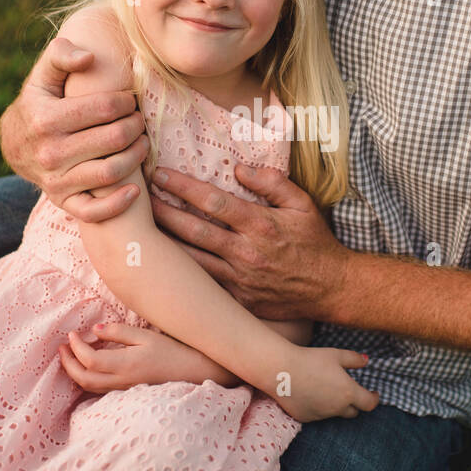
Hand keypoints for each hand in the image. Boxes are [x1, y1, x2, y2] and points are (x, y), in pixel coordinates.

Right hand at [0, 38, 149, 221]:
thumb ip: (62, 55)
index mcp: (46, 118)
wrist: (15, 146)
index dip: (126, 101)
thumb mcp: (43, 75)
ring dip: (137, 156)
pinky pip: (94, 212)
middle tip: (140, 120)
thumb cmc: (39, 103)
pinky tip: (136, 189)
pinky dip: (118, 203)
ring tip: (142, 143)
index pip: (105, 107)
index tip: (130, 100)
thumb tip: (88, 57)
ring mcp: (56, 180)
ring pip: (111, 172)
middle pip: (114, 139)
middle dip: (136, 126)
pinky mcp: (62, 201)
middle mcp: (50, 152)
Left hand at [58, 323, 238, 391]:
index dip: (76, 347)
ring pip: (89, 387)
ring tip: (69, 355)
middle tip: (62, 347)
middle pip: (83, 378)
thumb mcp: (146, 336)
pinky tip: (87, 365)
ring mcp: (124, 389)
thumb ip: (119, 332)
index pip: (90, 359)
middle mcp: (122, 381)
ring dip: (74, 371)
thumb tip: (94, 330)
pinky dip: (86, 378)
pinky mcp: (127, 392)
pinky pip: (99, 389)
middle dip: (67, 363)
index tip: (72, 334)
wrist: (194, 372)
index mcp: (127, 364)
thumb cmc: (172, 350)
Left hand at [149, 164, 350, 320]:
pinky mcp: (238, 301)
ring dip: (165, 245)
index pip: (213, 202)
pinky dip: (182, 276)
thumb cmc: (316, 242)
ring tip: (141, 231)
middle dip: (162, 213)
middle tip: (138, 200)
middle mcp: (245, 253)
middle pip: (193, 231)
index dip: (182, 187)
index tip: (160, 174)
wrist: (332, 289)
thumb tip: (240, 168)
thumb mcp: (303, 204)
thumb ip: (272, 182)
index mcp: (259, 225)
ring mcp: (239, 280)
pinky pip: (205, 287)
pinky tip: (162, 266)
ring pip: (191, 261)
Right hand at [270, 345, 379, 422]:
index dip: (374, 399)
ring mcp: (321, 415)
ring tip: (325, 389)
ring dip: (335, 405)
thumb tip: (366, 361)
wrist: (282, 371)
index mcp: (348, 392)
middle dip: (354, 404)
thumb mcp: (336, 354)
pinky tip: (310, 394)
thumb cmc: (311, 359)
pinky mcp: (306, 418)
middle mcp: (337, 408)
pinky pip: (318, 416)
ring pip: (334, 414)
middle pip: (353, 412)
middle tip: (350, 392)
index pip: (369, 404)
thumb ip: (354, 359)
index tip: (374, 394)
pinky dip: (319, 407)